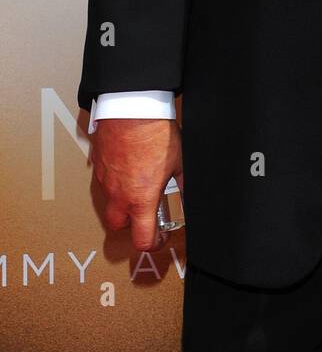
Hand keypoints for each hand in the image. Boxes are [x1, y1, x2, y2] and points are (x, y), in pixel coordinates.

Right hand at [89, 118, 182, 251]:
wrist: (132, 108)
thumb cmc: (155, 133)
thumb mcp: (179, 162)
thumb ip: (185, 184)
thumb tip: (194, 196)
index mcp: (140, 199)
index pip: (142, 239)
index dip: (154, 243)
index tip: (161, 236)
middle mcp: (119, 194)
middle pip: (118, 226)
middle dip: (131, 224)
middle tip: (146, 212)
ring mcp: (105, 180)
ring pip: (109, 202)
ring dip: (122, 200)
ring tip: (138, 183)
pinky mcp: (98, 164)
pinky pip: (104, 181)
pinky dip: (114, 180)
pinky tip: (128, 166)